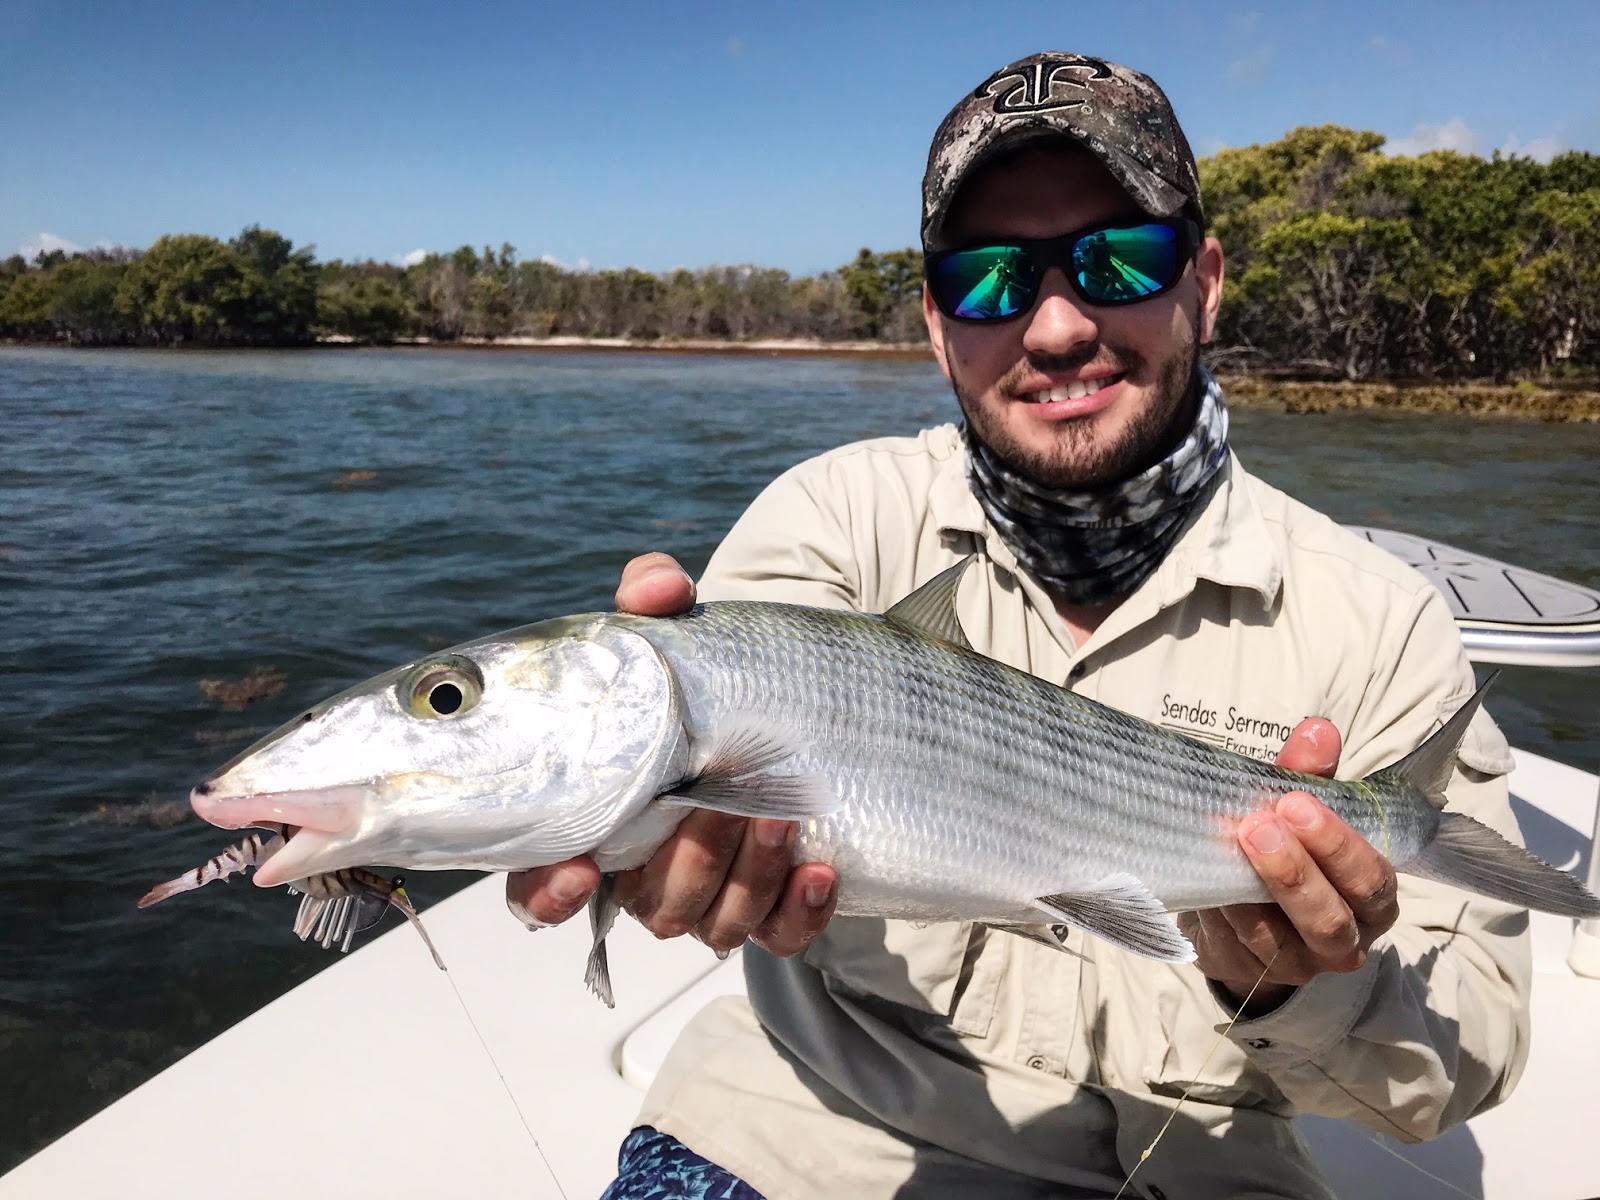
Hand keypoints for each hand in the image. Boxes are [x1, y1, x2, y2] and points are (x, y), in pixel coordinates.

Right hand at [504, 553, 839, 956]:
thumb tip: (659, 587)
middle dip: (686, 857)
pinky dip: (800, 910)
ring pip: (715, 924)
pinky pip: (781, 937)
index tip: (582, 867)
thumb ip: (653, 599)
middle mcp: (648, 872)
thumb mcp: (673, 633)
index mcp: (598, 822)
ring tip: (782, 810)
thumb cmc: (703, 680)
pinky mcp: (775, 908)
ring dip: (747, 873)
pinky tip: (821, 869)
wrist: (789, 702)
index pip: (542, 884)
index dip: (550, 892)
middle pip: (648, 903)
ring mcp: (712, 897)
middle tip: (715, 797)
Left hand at [1178, 717, 1399, 1013]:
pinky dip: (1214, 908)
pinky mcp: (1242, 972)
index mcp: (1369, 901)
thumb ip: (1307, 775)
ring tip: (1223, 845)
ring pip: (1274, 940)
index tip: (1297, 802)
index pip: (1372, 882)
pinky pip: (1228, 945)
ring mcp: (1291, 965)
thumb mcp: (1298, 812)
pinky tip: (1199, 872)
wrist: (1240, 912)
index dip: (1339, 846)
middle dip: (1294, 874)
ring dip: (1245, 890)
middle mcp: (1341, 942)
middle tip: (1257, 825)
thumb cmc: (1284, 849)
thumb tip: (1319, 729)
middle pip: (1329, 921)